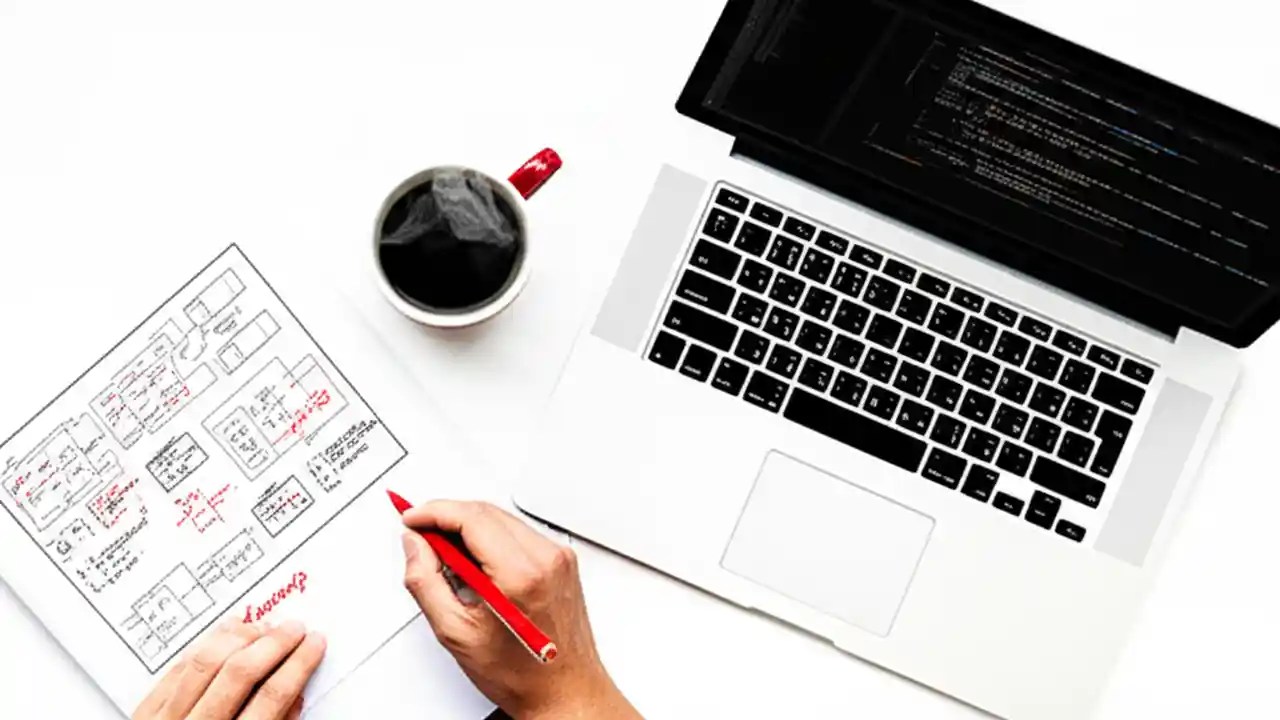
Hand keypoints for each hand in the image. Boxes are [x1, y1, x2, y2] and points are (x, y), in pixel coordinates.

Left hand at [133, 617, 326, 719]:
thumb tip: (295, 693)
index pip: (272, 699)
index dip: (298, 665)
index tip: (314, 645)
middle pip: (239, 674)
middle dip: (274, 644)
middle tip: (294, 629)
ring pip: (205, 662)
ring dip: (240, 637)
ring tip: (263, 628)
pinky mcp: (143, 715)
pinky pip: (177, 667)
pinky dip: (205, 646)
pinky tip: (226, 635)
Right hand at [401, 501, 640, 719]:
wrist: (565, 692)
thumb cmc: (521, 674)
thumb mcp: (457, 632)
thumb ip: (426, 582)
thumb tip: (416, 546)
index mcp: (521, 574)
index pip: (471, 517)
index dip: (434, 512)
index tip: (412, 518)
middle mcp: (546, 558)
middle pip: (486, 512)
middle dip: (447, 517)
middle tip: (420, 535)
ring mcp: (559, 558)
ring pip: (503, 519)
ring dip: (469, 527)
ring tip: (446, 557)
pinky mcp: (563, 561)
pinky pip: (519, 533)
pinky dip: (491, 539)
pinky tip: (476, 564)